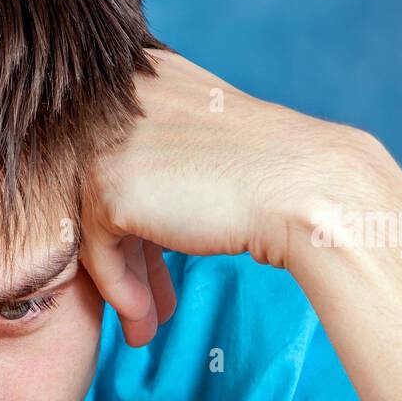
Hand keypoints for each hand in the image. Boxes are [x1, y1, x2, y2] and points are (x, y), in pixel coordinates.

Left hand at [80, 50, 386, 345]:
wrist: (306, 191)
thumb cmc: (273, 175)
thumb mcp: (205, 146)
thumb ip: (162, 158)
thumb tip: (128, 216)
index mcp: (143, 76)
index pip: (116, 156)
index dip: (134, 217)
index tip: (152, 264)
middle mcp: (115, 101)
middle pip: (101, 192)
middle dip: (126, 256)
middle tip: (146, 303)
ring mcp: (107, 143)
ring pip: (95, 227)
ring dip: (121, 282)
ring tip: (144, 324)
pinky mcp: (108, 188)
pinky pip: (98, 254)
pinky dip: (119, 290)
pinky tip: (144, 317)